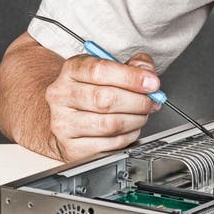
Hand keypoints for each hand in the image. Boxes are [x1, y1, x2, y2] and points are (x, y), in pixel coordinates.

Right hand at [45, 51, 160, 161]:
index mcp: (72, 70)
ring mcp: (64, 124)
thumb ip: (134, 65)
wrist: (67, 113)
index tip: (152, 83)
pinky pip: (110, 145)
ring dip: (136, 120)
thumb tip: (148, 75)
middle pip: (105, 100)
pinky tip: (131, 128)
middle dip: (138, 101)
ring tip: (142, 114)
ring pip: (109, 125)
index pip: (99, 71)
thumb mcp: (111, 67)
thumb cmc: (94, 88)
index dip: (131, 77)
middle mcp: (62, 96)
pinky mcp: (72, 148)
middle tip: (152, 101)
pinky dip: (129, 136)